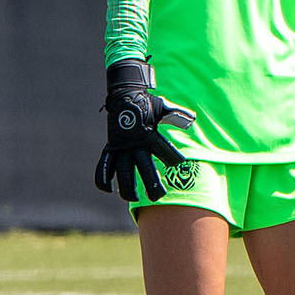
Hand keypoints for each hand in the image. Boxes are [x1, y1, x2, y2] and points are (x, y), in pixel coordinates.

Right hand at [95, 60, 196, 201]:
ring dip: (127, 187)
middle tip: (157, 197)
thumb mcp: (163, 108)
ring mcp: (121, 147)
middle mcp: (134, 143)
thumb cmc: (148, 104)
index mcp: (149, 134)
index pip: (164, 150)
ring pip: (122, 172)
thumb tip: (191, 121)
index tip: (181, 164)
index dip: (173, 158)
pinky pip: (104, 165)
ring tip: (133, 198)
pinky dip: (103, 177)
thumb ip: (177, 115)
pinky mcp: (111, 148)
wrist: (125, 95)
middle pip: (143, 168)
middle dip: (151, 184)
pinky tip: (109, 189)